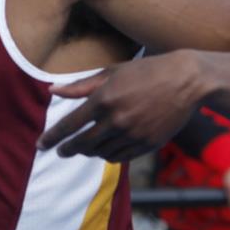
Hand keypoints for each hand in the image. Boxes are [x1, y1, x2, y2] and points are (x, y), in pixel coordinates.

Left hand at [39, 52, 216, 161]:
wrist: (187, 80)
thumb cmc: (146, 71)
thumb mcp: (112, 72)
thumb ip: (80, 86)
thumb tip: (52, 91)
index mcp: (104, 98)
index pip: (69, 125)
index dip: (52, 137)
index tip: (41, 145)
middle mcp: (117, 119)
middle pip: (82, 143)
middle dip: (67, 149)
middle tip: (60, 151)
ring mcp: (133, 134)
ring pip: (100, 153)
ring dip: (88, 152)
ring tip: (83, 147)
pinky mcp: (147, 145)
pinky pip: (119, 157)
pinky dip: (107, 155)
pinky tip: (103, 150)